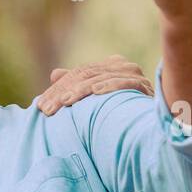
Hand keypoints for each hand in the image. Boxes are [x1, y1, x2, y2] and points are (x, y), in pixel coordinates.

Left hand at [36, 54, 152, 115]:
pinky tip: (96, 92)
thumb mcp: (94, 99)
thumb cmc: (120, 112)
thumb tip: (55, 73)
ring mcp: (134, 74)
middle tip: (47, 109)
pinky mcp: (145, 86)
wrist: (151, 125)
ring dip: (80, 91)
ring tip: (64, 102)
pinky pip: (126, 83)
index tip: (40, 107)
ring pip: (100, 78)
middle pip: (86, 75)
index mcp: (109, 66)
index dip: (57, 90)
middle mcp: (122, 66)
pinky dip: (110, 86)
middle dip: (63, 92)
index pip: (77, 74)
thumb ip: (77, 84)